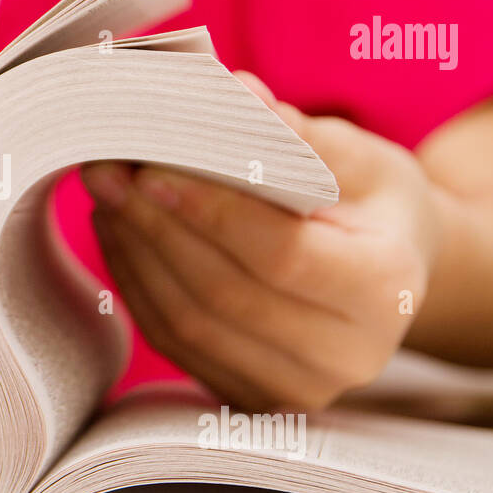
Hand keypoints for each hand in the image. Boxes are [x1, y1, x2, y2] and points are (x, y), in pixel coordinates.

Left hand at [80, 72, 441, 411]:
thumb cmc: (372, 203)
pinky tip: (120, 231)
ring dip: (135, 254)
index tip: (150, 168)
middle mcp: (347, 356)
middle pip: (223, 294)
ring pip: (187, 323)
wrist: (387, 276)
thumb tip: (233, 95)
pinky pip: (175, 341)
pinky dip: (138, 283)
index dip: (209, 212)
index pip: (280, 254)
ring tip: (106, 194)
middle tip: (105, 170)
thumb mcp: (355, 155)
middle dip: (154, 227)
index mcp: (386, 289)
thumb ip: (295, 132)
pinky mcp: (248, 397)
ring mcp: (294, 390)